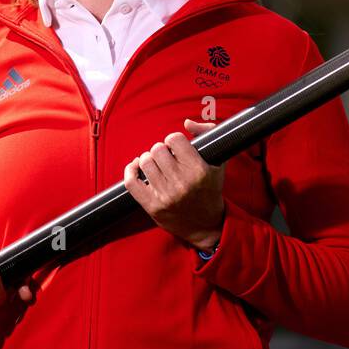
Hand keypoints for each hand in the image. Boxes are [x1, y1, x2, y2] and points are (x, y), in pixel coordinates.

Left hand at [123, 119, 224, 249]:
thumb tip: (187, 122)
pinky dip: (131, 170)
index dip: (174, 140)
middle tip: (166, 158)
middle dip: (161, 150)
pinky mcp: (153, 206)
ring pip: (145, 162)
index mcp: (199, 170)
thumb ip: (207, 134)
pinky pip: (131, 182)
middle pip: (157, 149)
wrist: (206, 226)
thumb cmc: (211, 191)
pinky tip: (137, 167)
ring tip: (156, 165)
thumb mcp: (218, 162)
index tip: (176, 147)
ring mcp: (166, 196)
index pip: (175, 139)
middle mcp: (182, 183)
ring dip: (149, 160)